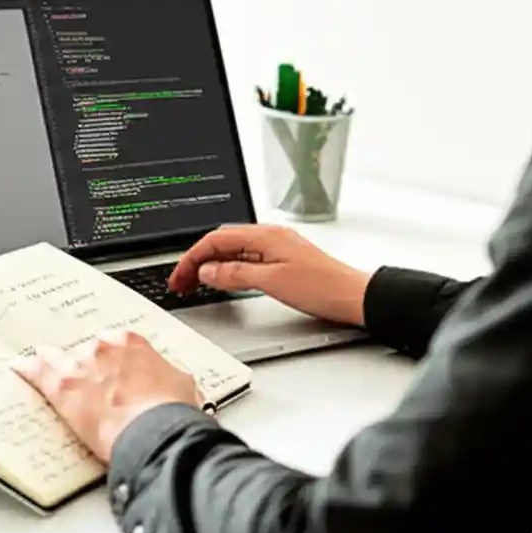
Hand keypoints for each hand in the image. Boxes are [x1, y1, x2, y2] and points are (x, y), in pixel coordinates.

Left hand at [11, 331, 201, 462]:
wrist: (157, 432)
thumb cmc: (170, 412)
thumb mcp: (181, 384)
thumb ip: (165, 375)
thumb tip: (168, 381)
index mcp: (131, 343)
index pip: (112, 346)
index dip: (108, 363)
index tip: (108, 372)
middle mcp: (103, 347)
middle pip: (84, 353)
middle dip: (85, 367)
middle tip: (89, 385)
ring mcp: (80, 364)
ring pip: (57, 358)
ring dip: (53, 365)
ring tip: (45, 367)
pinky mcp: (61, 386)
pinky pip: (36, 371)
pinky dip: (27, 370)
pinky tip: (21, 369)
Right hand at [167, 224, 370, 326]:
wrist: (352, 296)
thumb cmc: (321, 287)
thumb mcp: (271, 282)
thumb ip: (235, 275)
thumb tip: (208, 271)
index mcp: (264, 236)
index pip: (215, 240)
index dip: (192, 258)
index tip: (179, 276)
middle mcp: (269, 237)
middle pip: (222, 242)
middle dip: (197, 260)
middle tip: (182, 281)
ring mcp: (276, 247)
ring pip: (233, 251)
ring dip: (212, 265)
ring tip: (196, 283)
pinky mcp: (282, 260)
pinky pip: (246, 259)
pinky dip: (229, 269)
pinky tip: (224, 281)